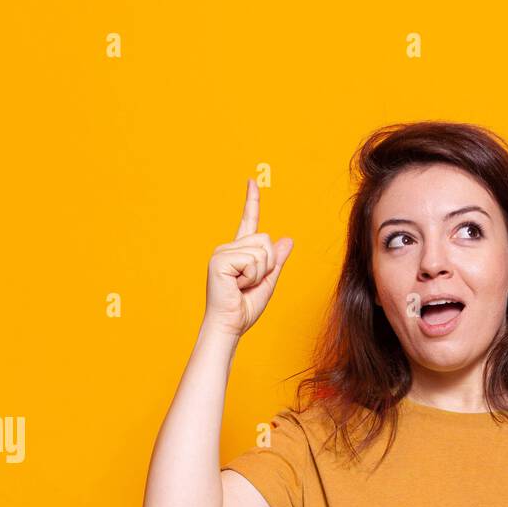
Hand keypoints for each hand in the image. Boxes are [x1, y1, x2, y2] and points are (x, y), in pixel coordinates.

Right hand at [203, 178, 293, 337]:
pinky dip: (251, 276)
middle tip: (249, 283)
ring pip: (261, 250)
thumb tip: (287, 239)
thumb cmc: (244, 308)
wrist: (230, 325)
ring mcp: (222, 252)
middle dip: (267, 265)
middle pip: (266, 240)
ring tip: (242, 285)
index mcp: (239, 252)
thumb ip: (276, 261)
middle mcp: (228, 247)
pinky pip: (252, 260)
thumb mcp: (268, 281)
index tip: (252, 181)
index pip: (248, 221)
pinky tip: (237, 285)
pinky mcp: (220, 259)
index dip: (251, 201)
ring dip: (259, 272)